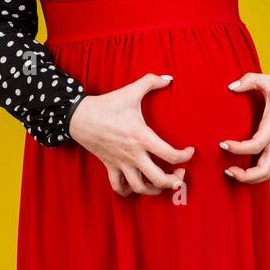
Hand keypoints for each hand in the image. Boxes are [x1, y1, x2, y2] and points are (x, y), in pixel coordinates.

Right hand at [68, 73, 194, 196]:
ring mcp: (121, 163)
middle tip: (181, 173)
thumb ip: (151, 81)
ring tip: (164, 182)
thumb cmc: (107, 105)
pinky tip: (137, 184)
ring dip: (155, 189)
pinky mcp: (110, 167)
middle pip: (158, 178)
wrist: (79, 116)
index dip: (185, 156)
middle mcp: (133, 154)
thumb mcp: (130, 91)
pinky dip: (129, 191)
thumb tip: (168, 78)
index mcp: (141, 137)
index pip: (170, 154)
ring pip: (140, 188)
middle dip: (174, 180)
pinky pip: (119, 187)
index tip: (190, 151)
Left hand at [220, 72, 269, 183]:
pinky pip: (269, 166)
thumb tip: (231, 87)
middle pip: (265, 169)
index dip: (239, 149)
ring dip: (251, 178)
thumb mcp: (268, 80)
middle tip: (228, 170)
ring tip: (233, 172)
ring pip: (269, 172)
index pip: (257, 145)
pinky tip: (242, 168)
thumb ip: (249, 80)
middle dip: (246, 175)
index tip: (223, 143)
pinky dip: (256, 173)